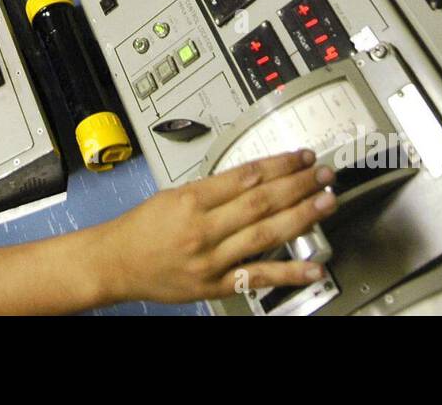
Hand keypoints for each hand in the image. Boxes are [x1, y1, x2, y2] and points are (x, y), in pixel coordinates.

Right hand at [92, 150, 336, 304]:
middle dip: (297, 185)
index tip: (300, 156)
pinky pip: (257, 277)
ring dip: (301, 217)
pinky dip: (289, 272)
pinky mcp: (216, 285)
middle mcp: (203, 228)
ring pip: (265, 234)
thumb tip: (256, 179)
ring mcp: (212, 259)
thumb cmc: (141, 228)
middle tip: (323, 174)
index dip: (278, 165)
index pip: (245, 176)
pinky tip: (314, 266)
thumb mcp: (173, 195)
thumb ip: (213, 190)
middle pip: (261, 202)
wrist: (115, 263)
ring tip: (326, 202)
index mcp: (191, 199)